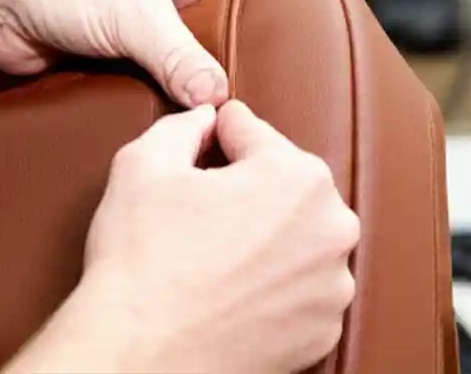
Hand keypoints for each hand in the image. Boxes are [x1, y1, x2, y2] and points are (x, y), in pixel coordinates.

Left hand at [0, 0, 256, 107]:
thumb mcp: (137, 18)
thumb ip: (183, 59)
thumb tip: (217, 97)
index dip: (272, 16)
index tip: (289, 56)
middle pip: (222, 25)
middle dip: (230, 58)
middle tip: (253, 94)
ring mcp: (143, 16)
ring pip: (188, 55)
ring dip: (193, 80)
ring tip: (220, 110)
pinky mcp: (120, 48)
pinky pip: (157, 74)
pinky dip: (165, 91)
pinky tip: (179, 113)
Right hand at [73, 101, 359, 372]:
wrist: (139, 358)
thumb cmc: (141, 263)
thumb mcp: (143, 163)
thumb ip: (182, 125)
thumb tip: (202, 120)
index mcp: (298, 177)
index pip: (255, 134)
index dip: (219, 134)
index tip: (203, 142)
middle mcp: (331, 230)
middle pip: (286, 187)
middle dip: (248, 188)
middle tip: (201, 207)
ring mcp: (331, 288)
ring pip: (297, 240)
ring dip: (266, 238)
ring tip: (214, 253)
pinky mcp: (321, 334)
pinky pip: (299, 291)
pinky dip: (272, 287)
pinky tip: (231, 290)